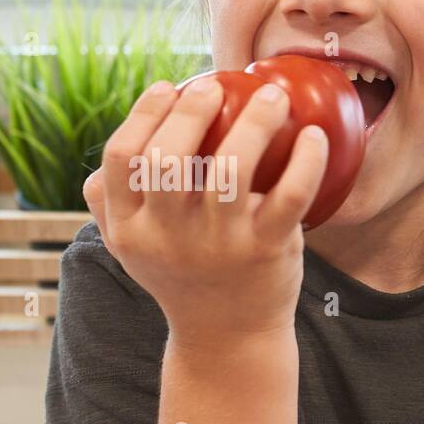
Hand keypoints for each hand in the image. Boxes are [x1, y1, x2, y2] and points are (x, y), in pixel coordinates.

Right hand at [81, 76, 328, 342]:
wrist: (227, 338)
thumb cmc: (180, 276)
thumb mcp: (131, 249)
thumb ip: (110, 204)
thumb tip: (111, 150)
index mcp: (129, 230)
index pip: (121, 158)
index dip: (144, 115)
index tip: (169, 88)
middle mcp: (168, 237)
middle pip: (168, 159)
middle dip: (192, 110)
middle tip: (215, 86)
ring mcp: (218, 245)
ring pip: (230, 169)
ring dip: (255, 121)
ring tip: (272, 96)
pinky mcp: (265, 251)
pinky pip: (291, 195)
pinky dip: (306, 160)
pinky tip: (313, 135)